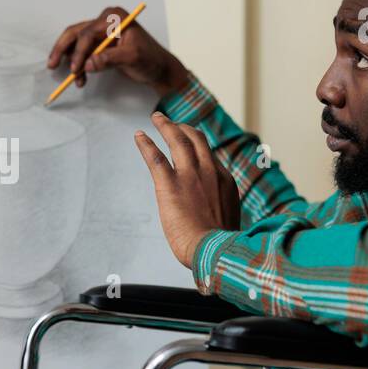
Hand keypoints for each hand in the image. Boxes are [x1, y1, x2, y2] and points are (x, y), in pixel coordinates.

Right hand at [48, 6, 191, 95]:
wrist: (159, 68)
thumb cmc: (151, 59)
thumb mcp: (132, 58)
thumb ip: (110, 59)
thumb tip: (89, 64)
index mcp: (114, 18)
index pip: (88, 32)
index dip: (80, 52)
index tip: (76, 69)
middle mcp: (105, 21)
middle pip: (76, 33)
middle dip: (63, 50)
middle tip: (52, 65)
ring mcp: (102, 32)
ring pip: (76, 43)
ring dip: (72, 61)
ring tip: (75, 79)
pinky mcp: (101, 44)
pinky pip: (83, 52)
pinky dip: (80, 65)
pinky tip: (81, 78)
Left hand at [135, 111, 240, 267]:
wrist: (214, 251)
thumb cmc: (221, 244)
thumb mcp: (229, 222)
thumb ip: (221, 210)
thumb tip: (218, 219)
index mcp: (225, 182)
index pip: (210, 158)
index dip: (199, 150)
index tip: (191, 147)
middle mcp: (209, 171)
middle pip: (197, 140)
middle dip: (184, 128)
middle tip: (174, 123)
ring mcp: (190, 175)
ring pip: (178, 140)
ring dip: (166, 126)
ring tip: (157, 118)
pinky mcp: (170, 184)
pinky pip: (155, 157)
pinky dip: (146, 144)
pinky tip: (138, 135)